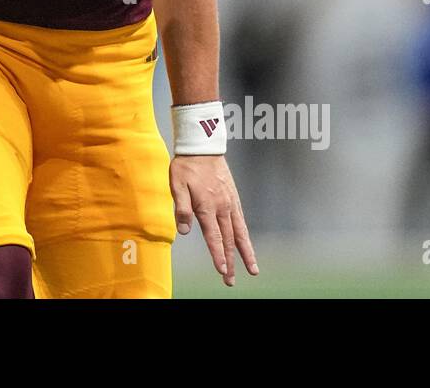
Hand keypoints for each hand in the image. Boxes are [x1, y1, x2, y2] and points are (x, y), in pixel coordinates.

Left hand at [170, 154, 257, 286]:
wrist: (203, 147)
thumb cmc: (186, 166)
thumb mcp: (177, 185)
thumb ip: (181, 208)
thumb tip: (185, 231)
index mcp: (207, 206)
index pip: (214, 236)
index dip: (218, 255)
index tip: (223, 271)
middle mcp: (222, 207)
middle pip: (228, 239)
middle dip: (231, 261)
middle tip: (231, 281)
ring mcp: (230, 203)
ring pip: (239, 232)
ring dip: (245, 253)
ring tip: (252, 269)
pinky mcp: (233, 198)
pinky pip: (241, 221)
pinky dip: (245, 236)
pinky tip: (246, 245)